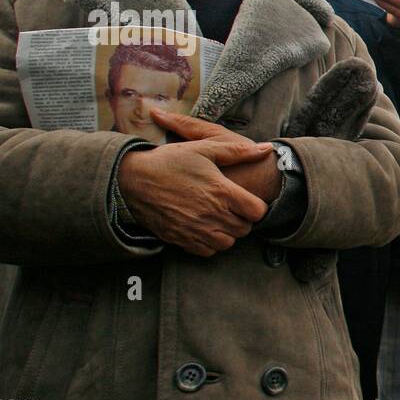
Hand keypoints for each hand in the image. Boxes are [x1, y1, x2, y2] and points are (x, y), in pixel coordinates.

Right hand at [117, 111, 272, 256]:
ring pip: (228, 243)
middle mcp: (212, 214)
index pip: (258, 212)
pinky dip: (210, 243)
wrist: (132, 179)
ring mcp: (196, 230)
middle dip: (242, 219)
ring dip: (227, 232)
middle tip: (232, 208)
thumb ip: (237, 151)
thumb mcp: (204, 149)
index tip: (247, 200)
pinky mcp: (182, 240)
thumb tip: (267, 149)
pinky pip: (207, 251)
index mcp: (221, 192)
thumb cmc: (169, 161)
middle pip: (245, 229)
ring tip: (218, 217)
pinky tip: (204, 227)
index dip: (256, 206)